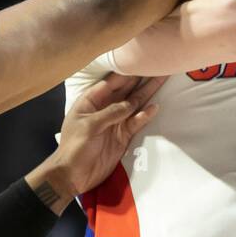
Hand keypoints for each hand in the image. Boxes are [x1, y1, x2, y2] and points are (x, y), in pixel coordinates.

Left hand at [31, 73, 164, 212]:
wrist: (73, 176)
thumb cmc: (74, 147)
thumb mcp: (90, 127)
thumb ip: (111, 113)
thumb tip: (132, 104)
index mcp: (91, 101)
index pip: (112, 82)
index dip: (127, 71)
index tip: (142, 60)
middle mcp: (105, 108)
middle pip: (126, 90)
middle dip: (141, 78)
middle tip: (159, 65)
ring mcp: (115, 122)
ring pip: (134, 104)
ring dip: (147, 93)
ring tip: (162, 79)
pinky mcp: (123, 136)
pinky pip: (136, 122)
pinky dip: (145, 115)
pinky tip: (155, 107)